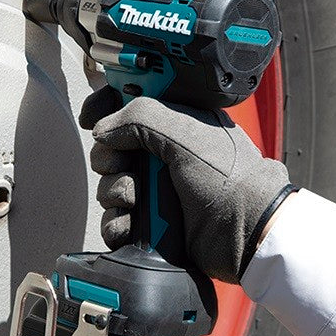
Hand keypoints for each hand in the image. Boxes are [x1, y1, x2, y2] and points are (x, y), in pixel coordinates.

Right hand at [79, 86, 295, 282]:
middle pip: (110, 148)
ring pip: (109, 184)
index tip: (91, 116)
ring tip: (136, 199)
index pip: (128, 103)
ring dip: (115, 192)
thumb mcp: (185, 132)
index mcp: (172, 123)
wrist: (244, 232)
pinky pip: (115, 219)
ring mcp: (154, 188)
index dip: (105, 106)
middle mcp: (161, 154)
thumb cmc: (228, 178)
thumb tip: (103, 129)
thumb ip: (139, 117)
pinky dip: (117, 222)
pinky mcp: (150, 222)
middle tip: (125, 165)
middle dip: (109, 159)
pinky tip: (131, 224)